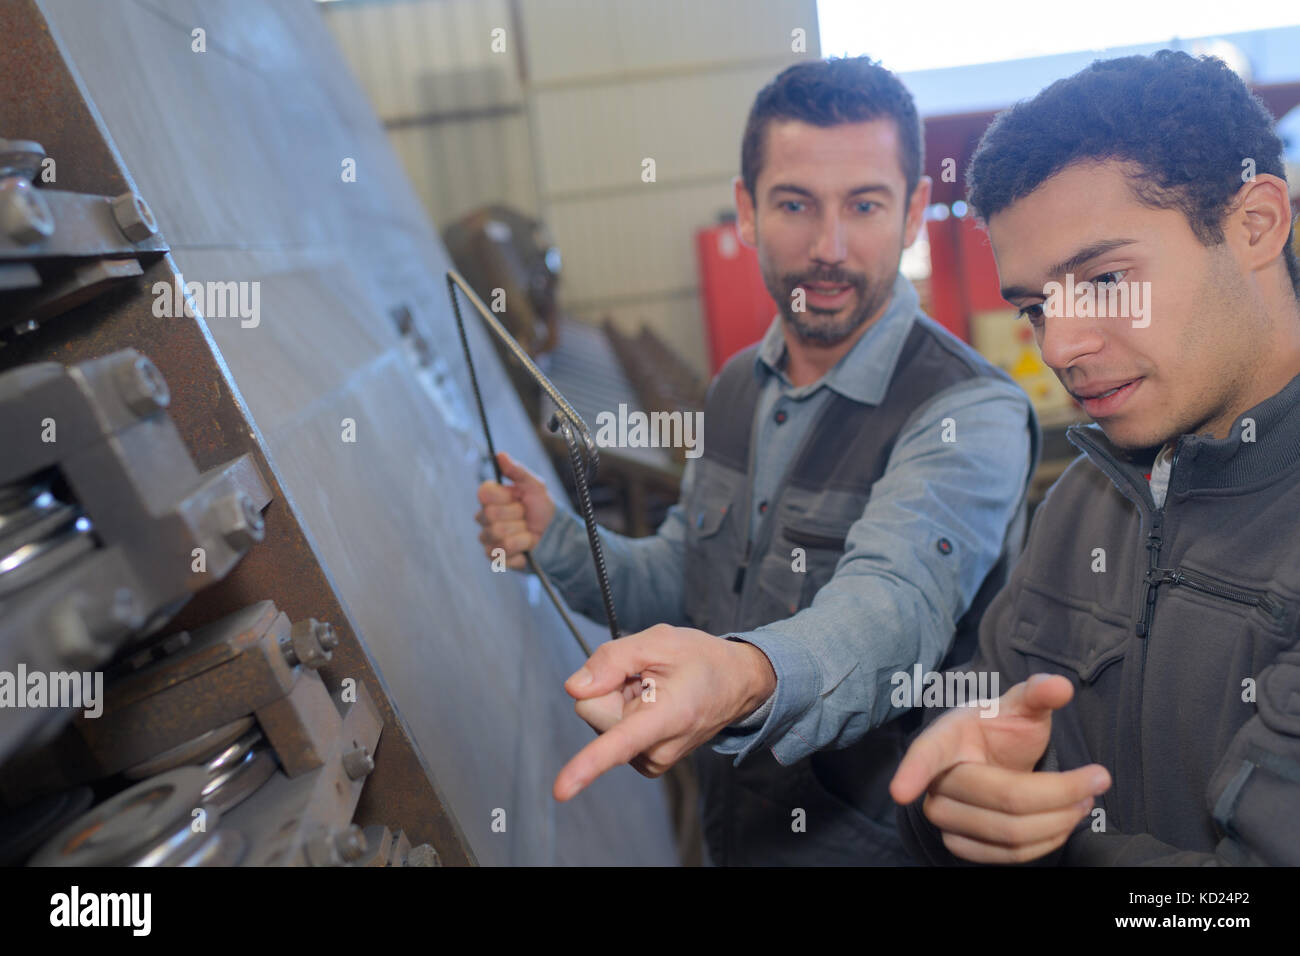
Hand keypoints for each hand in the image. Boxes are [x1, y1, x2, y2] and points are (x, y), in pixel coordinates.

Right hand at [474, 451, 555, 569]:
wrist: (554, 535)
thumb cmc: (542, 508)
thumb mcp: (535, 486)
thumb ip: (518, 471)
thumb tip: (500, 454)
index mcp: (490, 498)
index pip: (484, 494)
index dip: (505, 497)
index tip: (518, 498)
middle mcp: (483, 517)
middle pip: (492, 516)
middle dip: (518, 516)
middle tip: (526, 516)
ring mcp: (487, 537)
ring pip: (499, 535)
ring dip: (522, 534)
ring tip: (527, 531)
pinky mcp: (493, 557)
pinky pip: (503, 554)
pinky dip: (521, 550)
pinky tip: (525, 547)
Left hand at [552, 624, 776, 800]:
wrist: (737, 683)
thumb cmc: (702, 660)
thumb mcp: (659, 641)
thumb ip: (612, 659)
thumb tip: (575, 688)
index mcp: (667, 717)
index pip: (618, 744)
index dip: (588, 766)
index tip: (561, 791)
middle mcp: (658, 749)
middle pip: (595, 712)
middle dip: (611, 687)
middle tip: (646, 677)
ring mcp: (653, 760)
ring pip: (602, 722)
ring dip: (621, 699)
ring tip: (655, 689)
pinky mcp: (647, 762)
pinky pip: (611, 732)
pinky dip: (626, 712)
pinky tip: (652, 702)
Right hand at [889, 673, 1111, 863]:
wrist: (989, 760)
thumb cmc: (1000, 730)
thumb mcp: (1019, 706)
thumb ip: (1037, 694)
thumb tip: (1060, 687)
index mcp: (944, 738)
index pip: (926, 755)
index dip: (913, 772)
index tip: (901, 791)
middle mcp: (937, 781)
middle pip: (1004, 799)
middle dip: (1061, 793)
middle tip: (1099, 778)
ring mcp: (945, 817)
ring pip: (1010, 833)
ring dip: (1060, 820)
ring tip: (1085, 798)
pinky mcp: (961, 844)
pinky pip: (1009, 856)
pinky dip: (1047, 841)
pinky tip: (1065, 820)